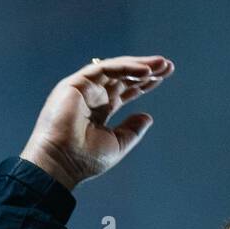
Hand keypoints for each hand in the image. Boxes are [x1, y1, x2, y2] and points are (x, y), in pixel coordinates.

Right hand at [19, 54, 174, 190]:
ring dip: (140, 65)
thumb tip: (148, 117)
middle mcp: (92, 96)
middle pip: (122, 76)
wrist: (61, 163)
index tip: (163, 77)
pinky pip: (105, 69)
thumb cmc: (85, 159)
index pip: (125, 90)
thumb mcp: (117, 144)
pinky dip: (126, 68)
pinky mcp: (76, 83)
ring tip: (162, 65)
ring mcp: (83, 88)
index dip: (144, 83)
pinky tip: (145, 72)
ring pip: (115, 69)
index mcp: (100, 110)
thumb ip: (132, 129)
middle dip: (146, 70)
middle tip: (168, 66)